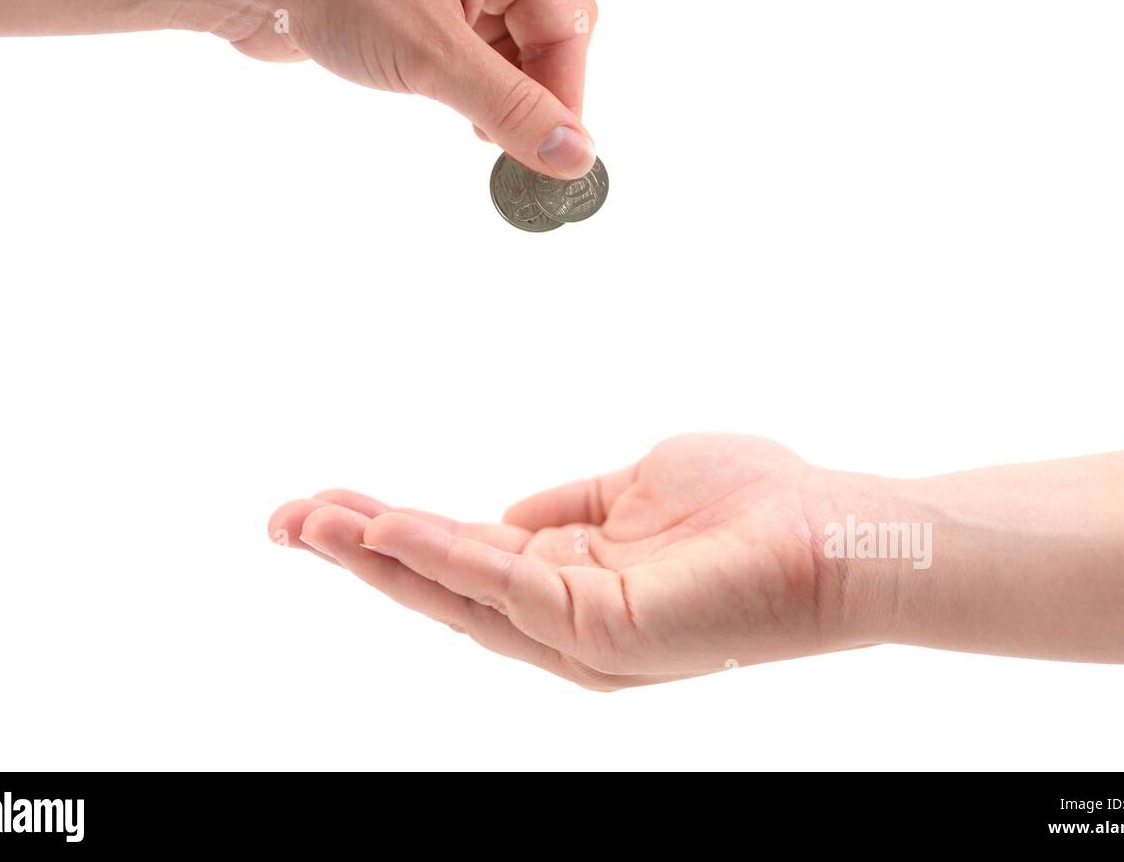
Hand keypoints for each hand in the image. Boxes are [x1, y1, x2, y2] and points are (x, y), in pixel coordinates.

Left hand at [229, 0, 597, 177]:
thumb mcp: (436, 58)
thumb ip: (512, 110)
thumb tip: (577, 157)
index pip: (569, 29)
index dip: (562, 97)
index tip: (552, 159)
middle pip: (549, 36)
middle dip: (534, 92)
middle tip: (511, 144)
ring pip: (511, 49)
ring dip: (500, 94)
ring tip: (472, 127)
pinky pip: (473, 50)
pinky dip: (471, 85)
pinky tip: (452, 107)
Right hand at [268, 434, 874, 689]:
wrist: (838, 534)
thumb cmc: (753, 508)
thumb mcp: (634, 489)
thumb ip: (567, 508)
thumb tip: (504, 514)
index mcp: (574, 587)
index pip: (465, 561)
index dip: (394, 534)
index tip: (329, 502)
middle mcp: (567, 622)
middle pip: (443, 589)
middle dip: (360, 554)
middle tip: (284, 519)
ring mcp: (584, 634)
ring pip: (458, 596)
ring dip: (379, 557)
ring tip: (310, 521)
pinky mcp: (605, 630)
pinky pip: (506, 586)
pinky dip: (441, 553)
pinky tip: (387, 525)